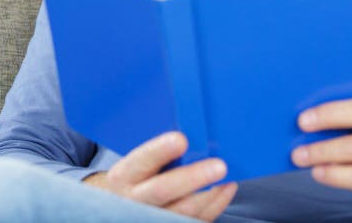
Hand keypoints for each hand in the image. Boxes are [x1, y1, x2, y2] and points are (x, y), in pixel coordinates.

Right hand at [84, 132, 236, 221]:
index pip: (140, 162)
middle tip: (219, 166)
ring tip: (228, 178)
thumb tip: (195, 137)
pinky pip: (193, 221)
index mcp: (123, 176)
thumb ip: (160, 154)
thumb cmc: (140, 176)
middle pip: (162, 191)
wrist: (126, 205)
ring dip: (209, 195)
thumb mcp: (139, 164)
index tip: (181, 140)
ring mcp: (149, 219)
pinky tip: (225, 190)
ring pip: (181, 212)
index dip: (160, 151)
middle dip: (193, 178)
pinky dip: (214, 206)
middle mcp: (133, 200)